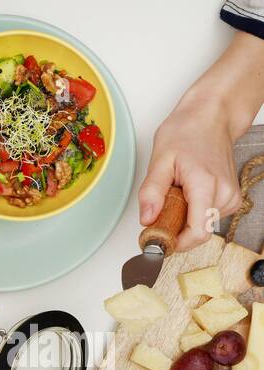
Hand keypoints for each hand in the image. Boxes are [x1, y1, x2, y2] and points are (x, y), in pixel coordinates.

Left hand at [137, 33, 263, 250]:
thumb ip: (151, 191)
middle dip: (174, 229)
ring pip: (200, 227)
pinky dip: (192, 213)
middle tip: (160, 209)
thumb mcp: (160, 159)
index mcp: (206, 185)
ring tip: (176, 193)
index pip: (197, 234)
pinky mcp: (231, 198)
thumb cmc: (188, 132)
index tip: (155, 239)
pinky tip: (187, 194)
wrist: (212, 117)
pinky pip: (206, 218)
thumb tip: (147, 219)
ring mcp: (230, 196)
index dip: (174, 243)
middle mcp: (224, 194)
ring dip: (182, 219)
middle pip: (196, 233)